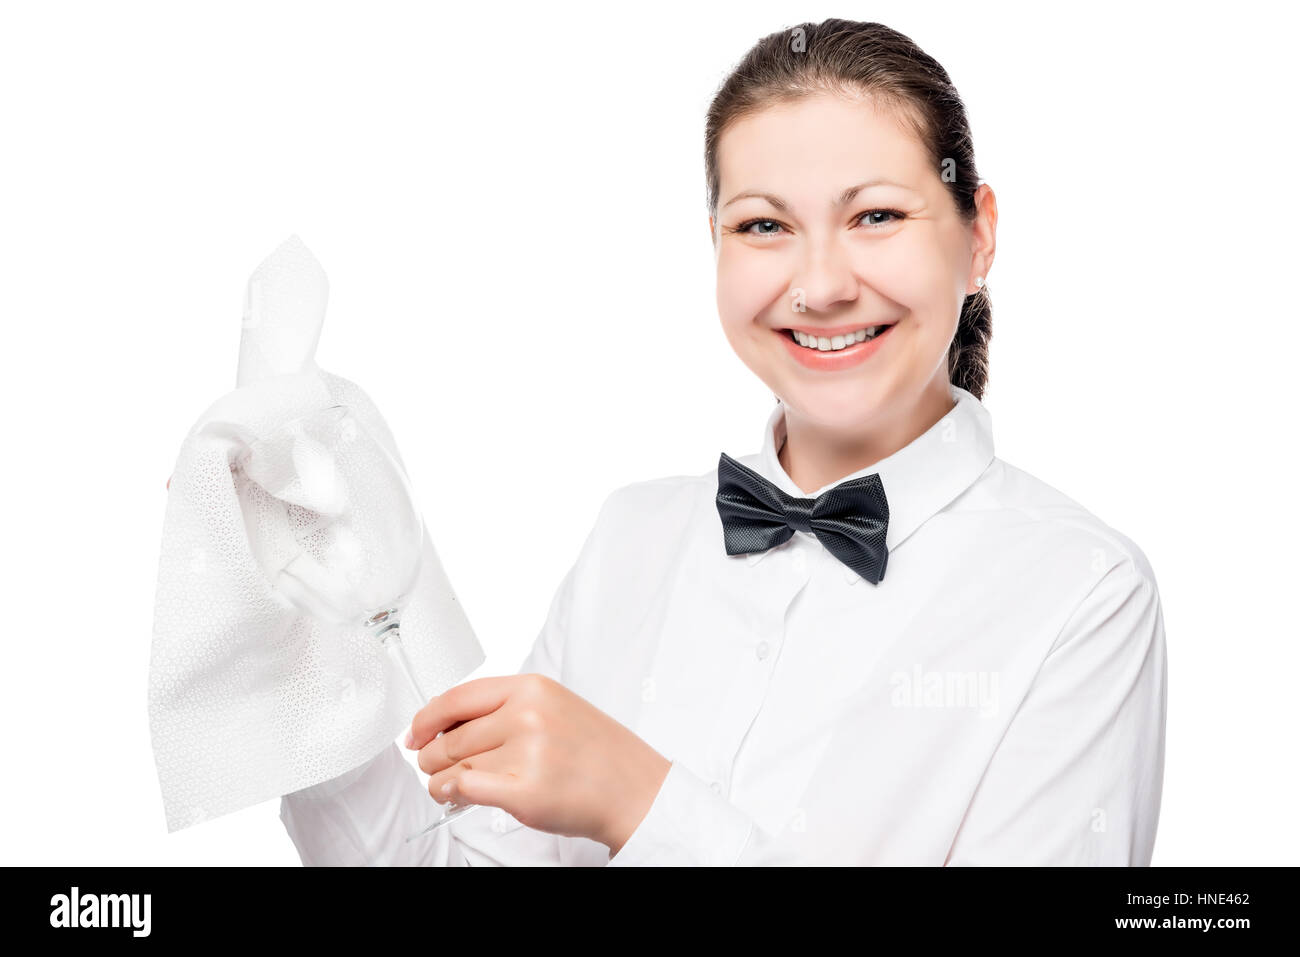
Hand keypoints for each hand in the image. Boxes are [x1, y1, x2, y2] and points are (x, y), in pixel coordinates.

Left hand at [405, 673, 670, 855]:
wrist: (634, 789)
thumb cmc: (596, 752)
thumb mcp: (554, 707)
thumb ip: (506, 708)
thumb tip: (446, 722)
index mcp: (533, 688)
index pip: (458, 697)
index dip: (427, 718)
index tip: (415, 732)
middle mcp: (529, 715)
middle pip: (452, 735)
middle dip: (432, 754)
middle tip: (432, 764)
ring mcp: (527, 753)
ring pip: (454, 765)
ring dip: (440, 778)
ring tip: (446, 784)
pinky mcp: (524, 791)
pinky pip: (464, 788)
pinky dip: (450, 793)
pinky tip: (454, 795)